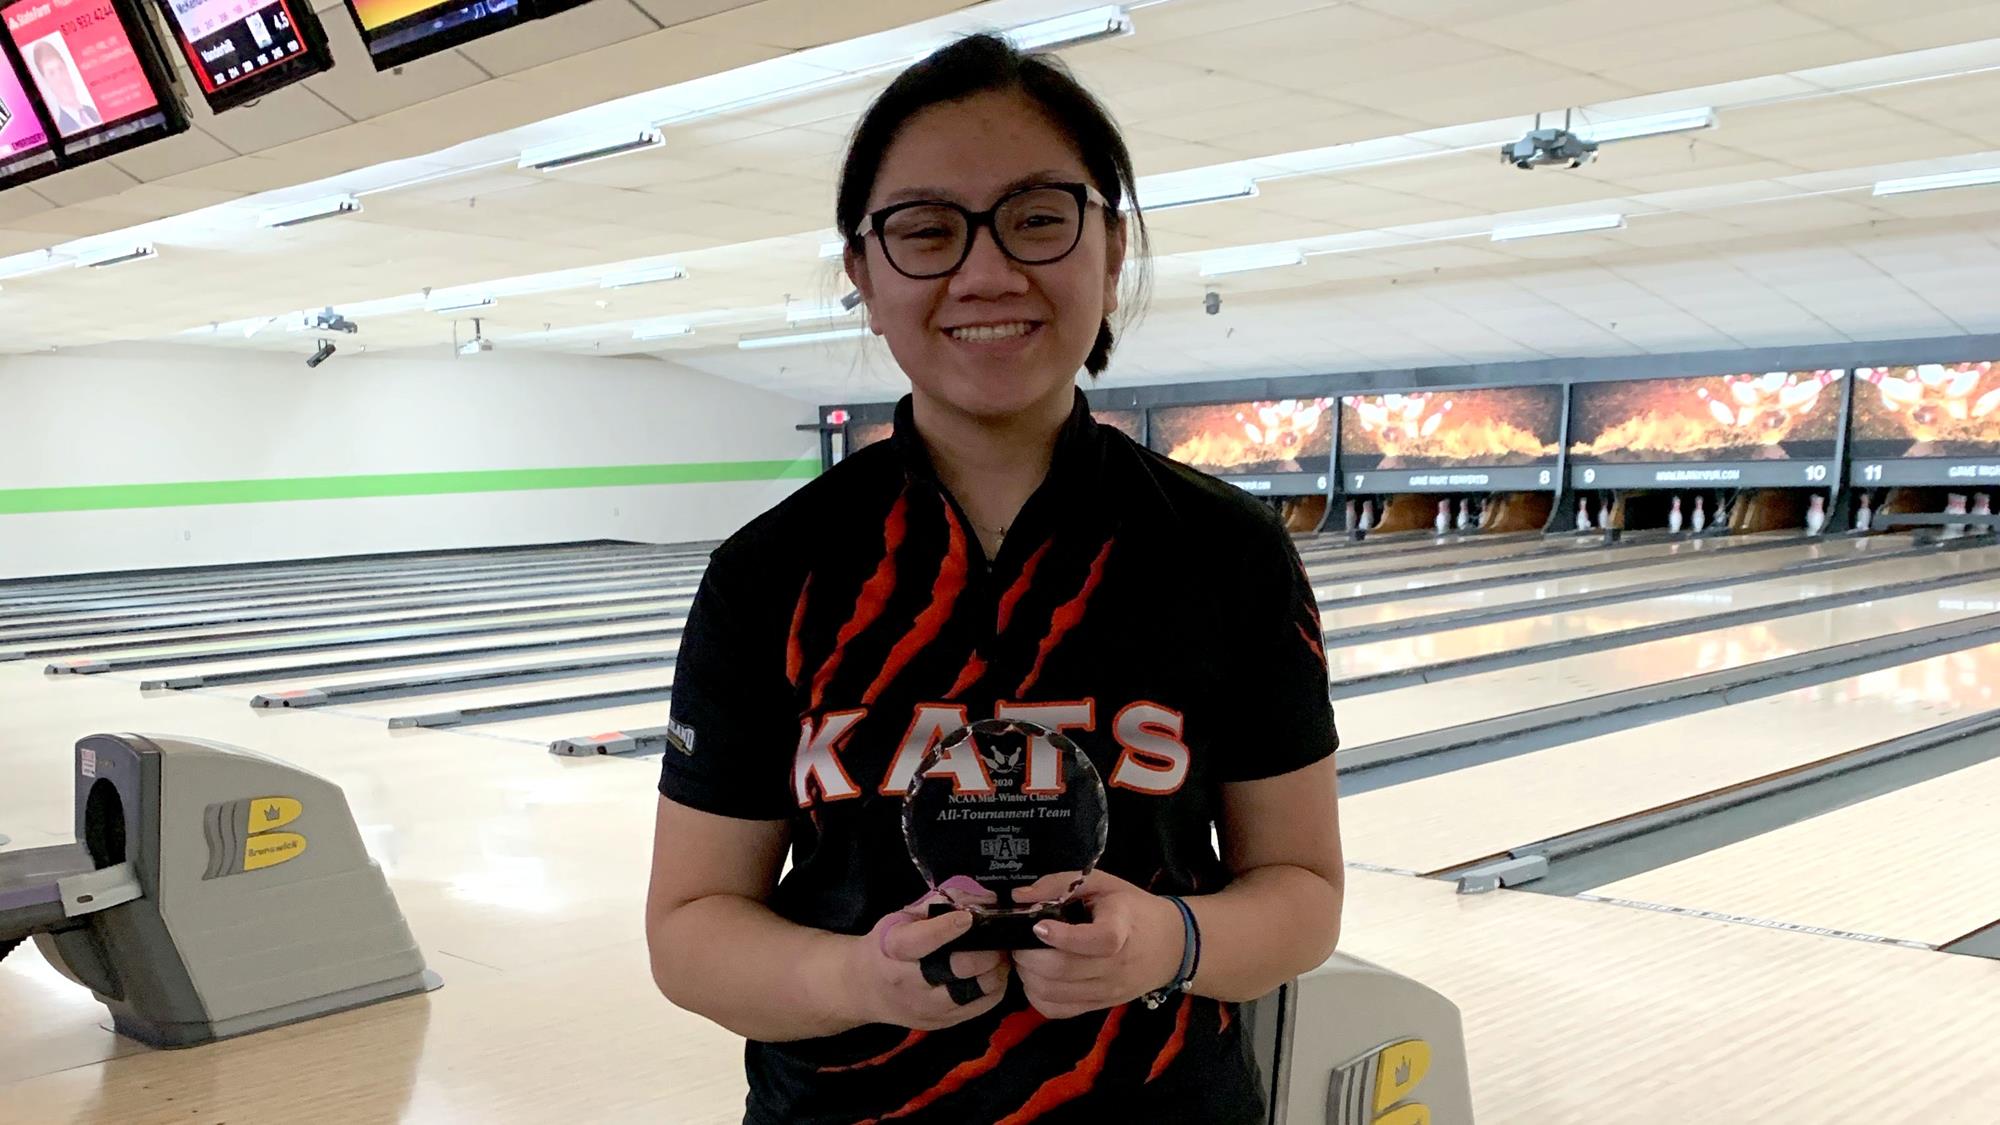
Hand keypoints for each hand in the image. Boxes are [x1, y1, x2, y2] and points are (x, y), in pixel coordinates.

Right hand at [841, 889, 1011, 1029]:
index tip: (969, 917)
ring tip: (1001, 956)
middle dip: (984, 953)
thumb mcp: (898, 920)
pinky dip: (995, 989)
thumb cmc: (886, 947)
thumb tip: (978, 900)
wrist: (864, 989)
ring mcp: (927, 1008)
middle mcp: (909, 983)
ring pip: (974, 993)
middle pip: (956, 970)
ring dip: (995, 972)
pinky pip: (980, 1008)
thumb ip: (934, 907)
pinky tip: (995, 973)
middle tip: (997, 939)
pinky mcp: (941, 1023)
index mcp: (894, 950)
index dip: (947, 928)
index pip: (921, 941)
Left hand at [1010, 871, 1184, 1019]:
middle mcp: (1116, 966)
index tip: (1038, 925)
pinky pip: (1057, 1011)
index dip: (1063, 936)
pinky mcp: (1099, 1006)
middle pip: (1063, 970)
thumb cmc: (1132, 909)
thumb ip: (1061, 883)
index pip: (1098, 940)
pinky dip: (1037, 995)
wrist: (1170, 946)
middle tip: (1020, 940)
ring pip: (1054, 993)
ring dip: (1028, 975)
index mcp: (1122, 928)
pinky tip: (1038, 977)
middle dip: (1028, 955)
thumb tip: (1020, 896)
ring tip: (1028, 957)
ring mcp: (1108, 991)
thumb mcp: (1103, 883)